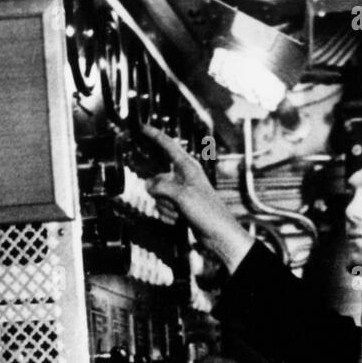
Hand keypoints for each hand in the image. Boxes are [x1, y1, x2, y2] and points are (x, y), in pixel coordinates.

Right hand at [141, 125, 254, 272]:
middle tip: (176, 204)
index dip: (155, 135)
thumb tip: (148, 186)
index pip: (168, 145)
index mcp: (188, 167)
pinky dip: (168, 216)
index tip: (143, 126)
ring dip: (165, 208)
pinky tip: (180, 221)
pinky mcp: (180, 207)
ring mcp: (181, 193)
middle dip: (160, 194)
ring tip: (181, 214)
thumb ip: (161, 187)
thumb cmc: (208, 213)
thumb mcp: (182, 195)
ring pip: (158, 196)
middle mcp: (184, 177)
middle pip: (157, 179)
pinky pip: (163, 209)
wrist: (219, 236)